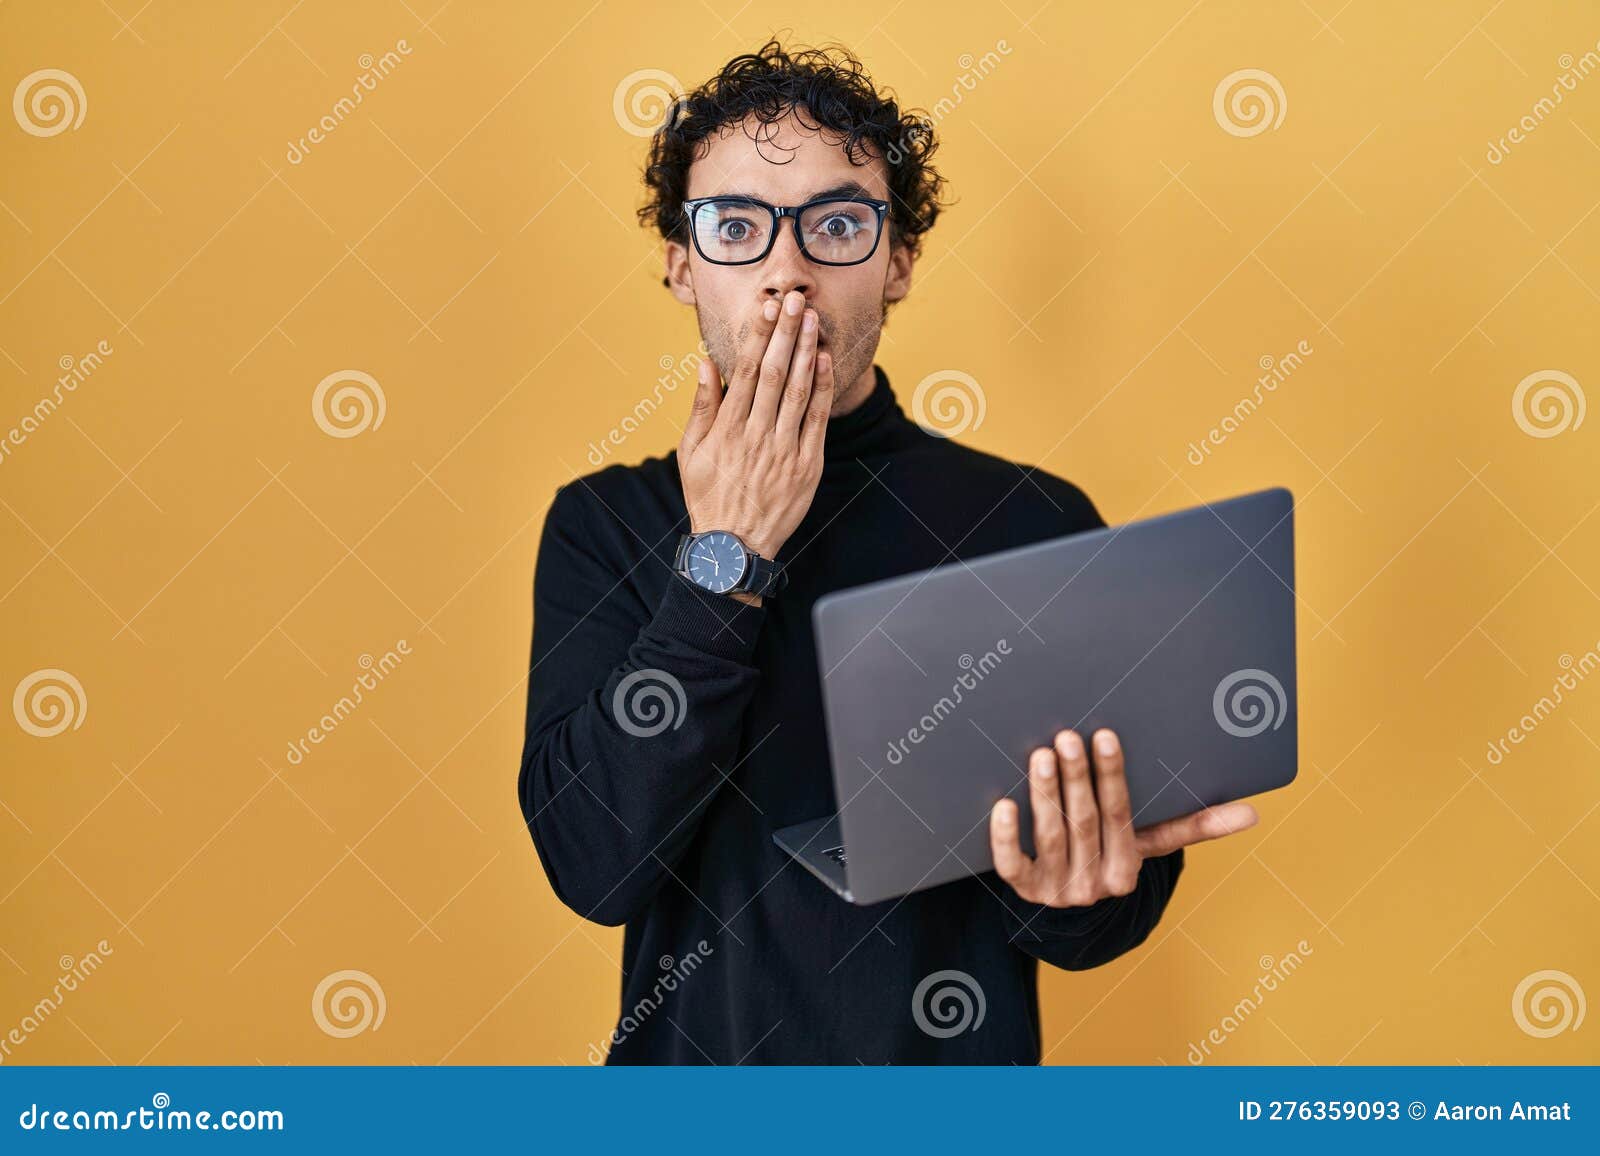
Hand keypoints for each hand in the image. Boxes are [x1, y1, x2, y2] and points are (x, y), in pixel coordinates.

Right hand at [679, 289, 834, 598]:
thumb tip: (705, 364)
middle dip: (785, 333)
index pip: (745, 372)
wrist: (735, 546)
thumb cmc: (709, 496)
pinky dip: (820, 388)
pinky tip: (824, 361)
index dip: (757, 337)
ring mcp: (784, 450)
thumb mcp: (690, 453)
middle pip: (774, 373)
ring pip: (797, 391)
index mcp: (727, 429)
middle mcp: (756, 435)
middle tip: (795, 300)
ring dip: (805, 352)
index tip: (766, 308)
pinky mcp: (806, 465)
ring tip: (812, 320)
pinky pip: (816, 419)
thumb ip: (701, 407)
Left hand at [989, 727, 1259, 907]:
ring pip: (1050, 837)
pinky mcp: (1023, 890)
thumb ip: (1197, 826)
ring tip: (1040, 755)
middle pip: (1085, 823)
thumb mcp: (1151, 844)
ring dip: (1044, 795)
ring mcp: (1056, 889)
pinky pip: (1011, 865)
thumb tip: (1253, 813)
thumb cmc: (1112, 854)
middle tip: (1067, 737)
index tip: (1107, 736)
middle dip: (1077, 778)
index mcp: (1127, 870)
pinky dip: (1005, 836)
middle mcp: (1093, 883)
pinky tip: (1002, 803)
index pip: (1122, 817)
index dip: (1113, 777)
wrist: (1068, 912)